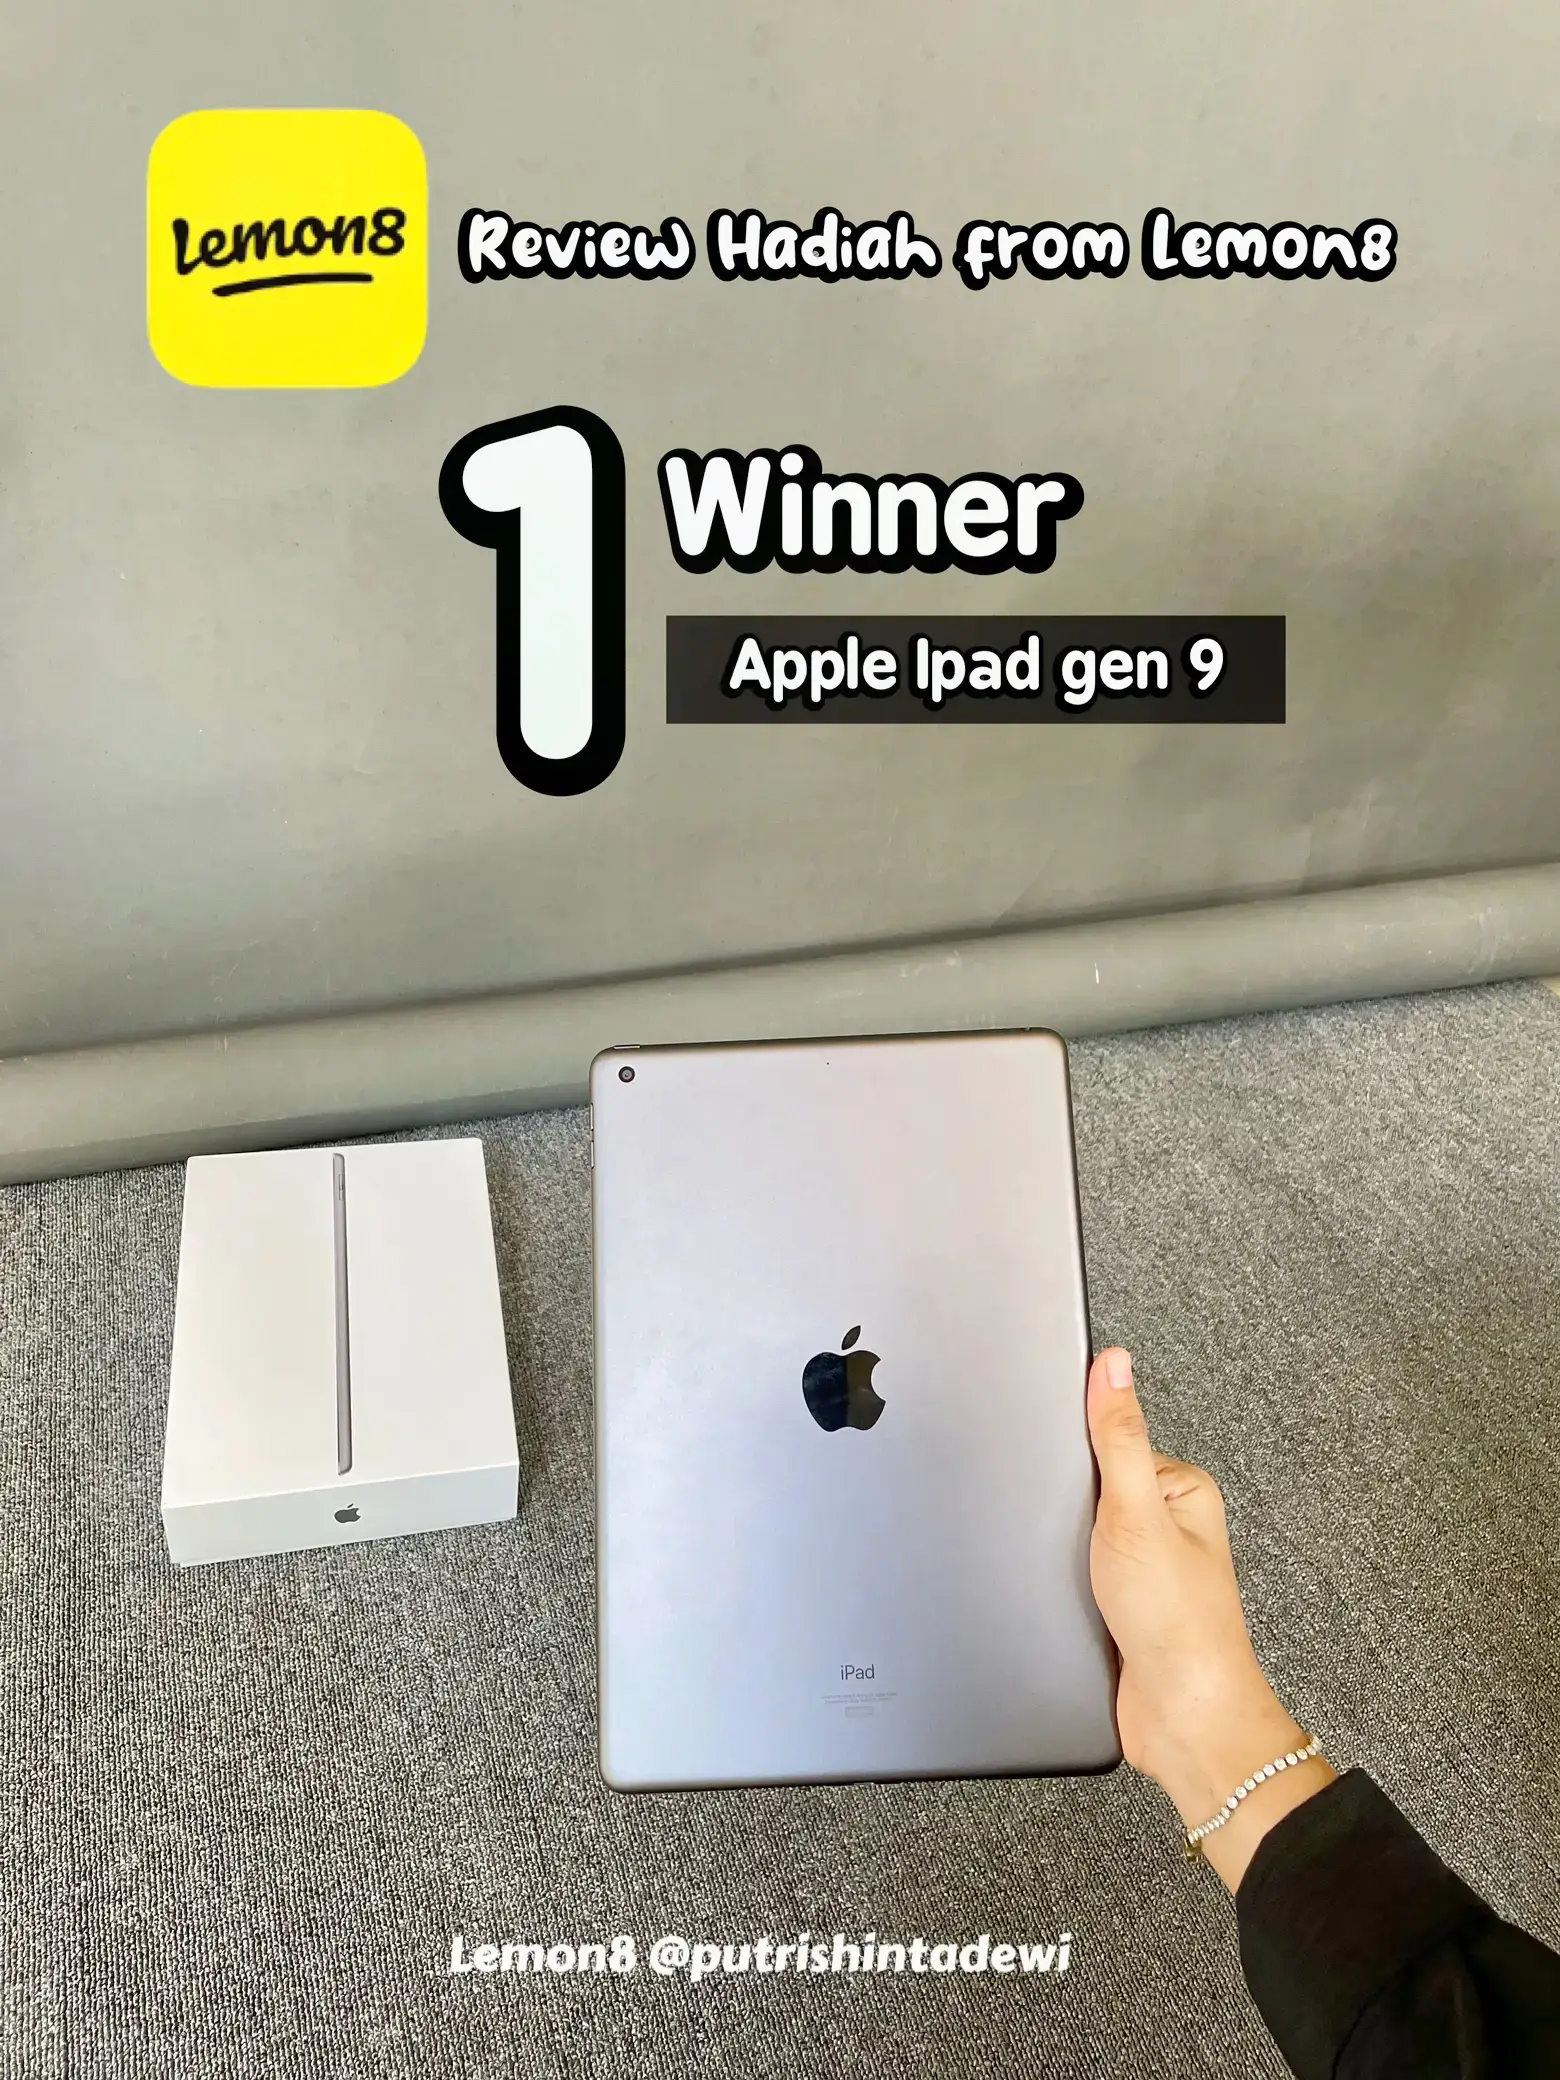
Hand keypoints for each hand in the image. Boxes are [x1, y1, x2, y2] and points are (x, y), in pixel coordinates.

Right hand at [1086, 1347, 1334, 1889]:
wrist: (1180, 1722)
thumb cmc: (1180, 1624)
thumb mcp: (1137, 1512)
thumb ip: (1119, 1437)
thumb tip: (1114, 1363)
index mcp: (1182, 1488)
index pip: (1112, 1438)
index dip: (1072, 1446)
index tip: (1047, 1456)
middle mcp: (1165, 1524)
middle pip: (1088, 1487)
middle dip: (1062, 1504)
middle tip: (1061, 1529)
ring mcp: (1140, 1567)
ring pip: (1073, 1534)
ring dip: (1058, 1549)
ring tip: (1065, 1567)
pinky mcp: (1115, 1605)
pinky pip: (1068, 1574)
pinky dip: (1055, 1581)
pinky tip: (1058, 1591)